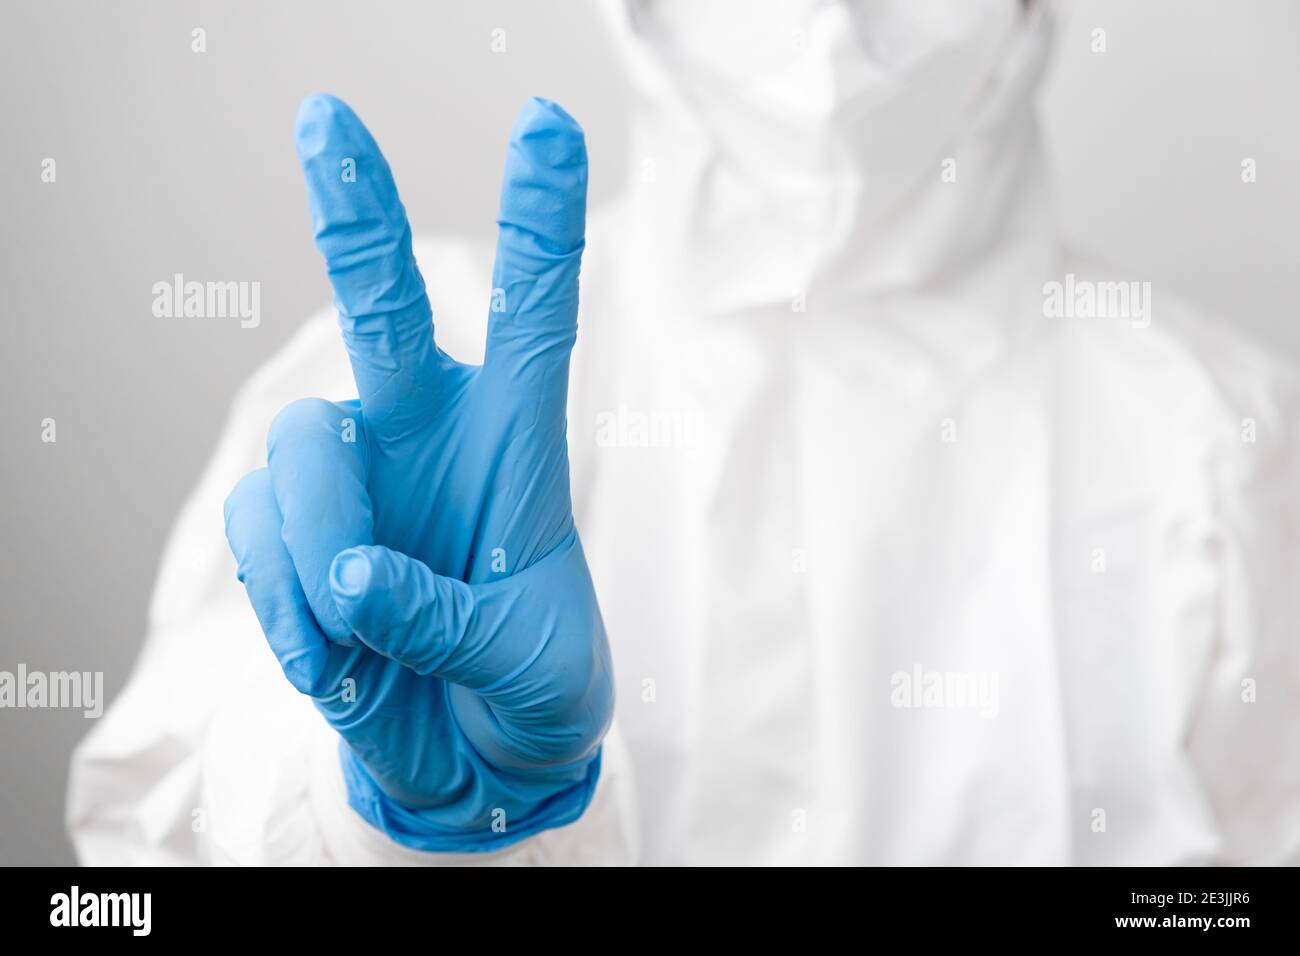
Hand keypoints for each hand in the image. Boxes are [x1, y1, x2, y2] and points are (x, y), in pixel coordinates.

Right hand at [222, 94, 612, 851]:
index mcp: (519, 439)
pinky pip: (257, 535)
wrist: (476, 756)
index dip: (538, 223)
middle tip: (326, 121)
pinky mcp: (294, 535)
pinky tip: (329, 662)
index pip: (536, 315)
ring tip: (354, 648)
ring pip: (298, 448)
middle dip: (358, 215)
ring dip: (316, 550)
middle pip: (383, 307)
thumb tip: (352, 579)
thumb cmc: (533, 686)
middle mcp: (429, 433)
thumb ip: (448, 619)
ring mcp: (354, 478)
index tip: (547, 125)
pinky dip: (283, 604)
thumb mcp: (529, 660)